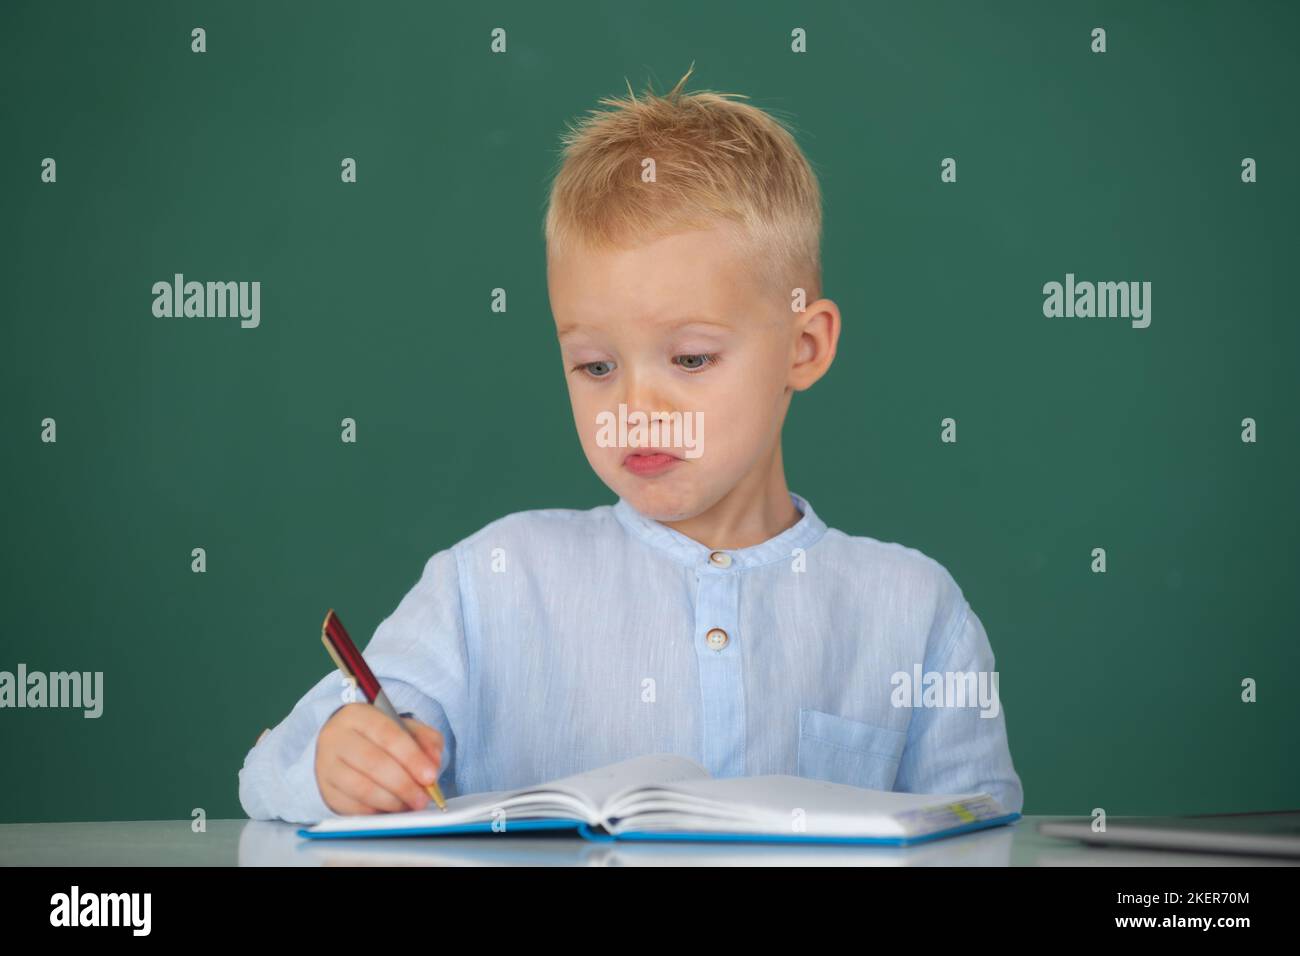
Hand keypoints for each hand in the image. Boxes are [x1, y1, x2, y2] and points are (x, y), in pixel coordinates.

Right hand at [314, 703, 443, 814]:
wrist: (342, 745)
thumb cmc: (378, 737)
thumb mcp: (404, 728)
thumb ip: (425, 740)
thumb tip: (433, 763)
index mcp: (358, 715)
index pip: (387, 734)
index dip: (412, 757)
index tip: (430, 776)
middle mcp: (337, 738)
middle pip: (373, 763)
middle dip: (403, 784)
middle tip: (423, 798)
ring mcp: (326, 765)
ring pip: (361, 788)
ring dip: (392, 801)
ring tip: (409, 805)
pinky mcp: (326, 790)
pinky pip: (352, 807)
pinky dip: (376, 811)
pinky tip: (391, 810)